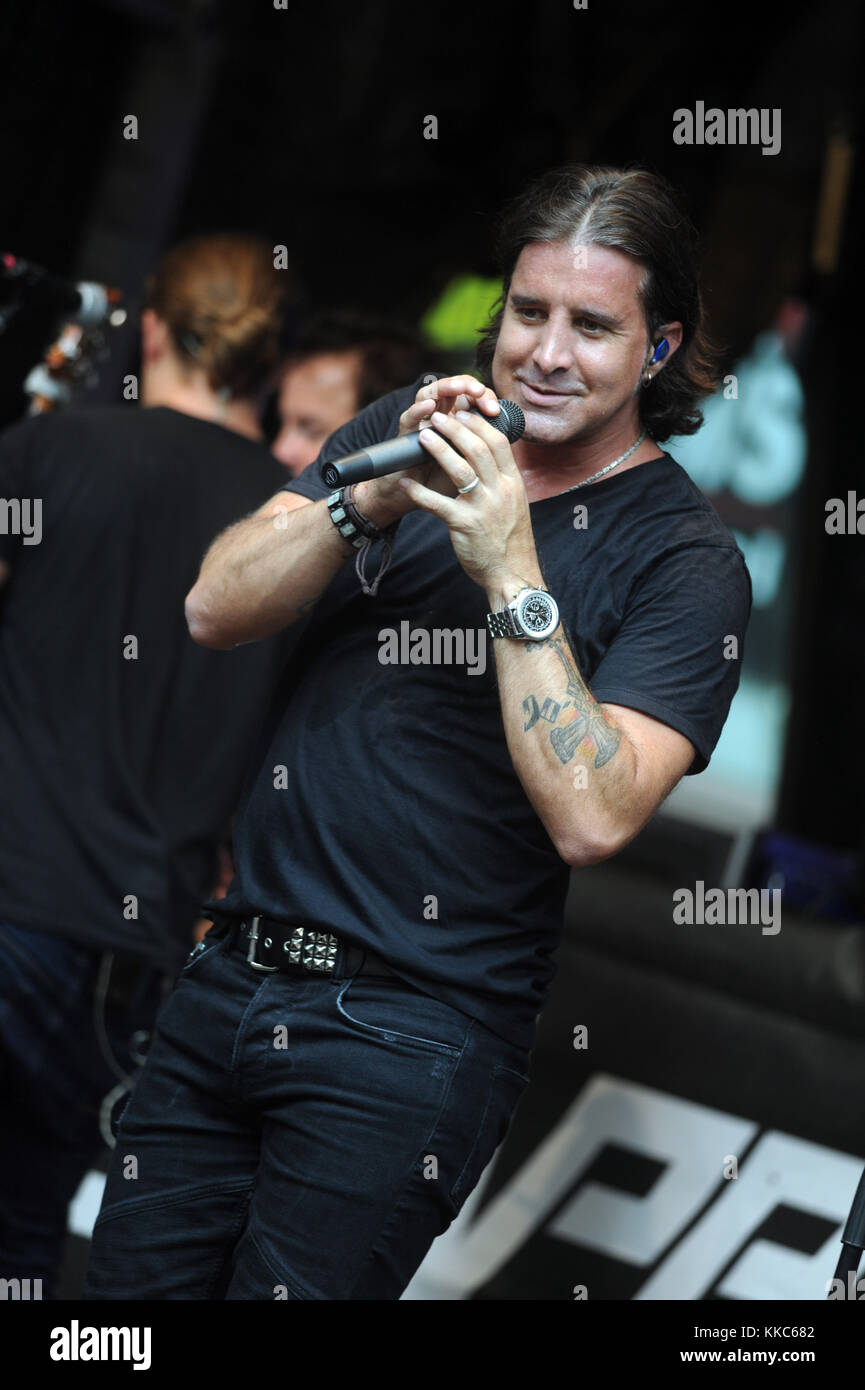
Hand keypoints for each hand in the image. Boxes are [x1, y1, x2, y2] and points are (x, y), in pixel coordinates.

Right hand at [354, 375, 500, 525]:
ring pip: (430, 393)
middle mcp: (437, 415)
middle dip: (467, 386)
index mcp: (456, 419)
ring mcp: (420, 422)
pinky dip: (418, 409)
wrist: (413, 498)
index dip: (484, 396)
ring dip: (445, 388)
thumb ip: (484, 445)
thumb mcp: (471, 462)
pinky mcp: (404, 434)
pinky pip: (409, 416)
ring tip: (458, 387)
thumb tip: (511, 430)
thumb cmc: (445, 481)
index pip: (471, 395)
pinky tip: (429, 406)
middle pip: (452, 388)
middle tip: (479, 390)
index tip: (495, 409)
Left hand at [396, 407, 539, 592]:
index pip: (498, 443)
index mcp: (513, 483)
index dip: (479, 424)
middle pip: (478, 449)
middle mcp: (500, 491)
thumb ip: (502, 480)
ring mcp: (483, 508)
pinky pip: (438, 504)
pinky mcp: (465, 525)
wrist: (512, 574)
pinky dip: (420, 492)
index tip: (462, 412)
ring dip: (438, 449)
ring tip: (423, 436)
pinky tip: (408, 484)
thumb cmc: (510, 540)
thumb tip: (490, 457)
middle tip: (437, 417)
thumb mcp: (515, 504)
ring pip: (460, 469)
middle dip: (455, 429)